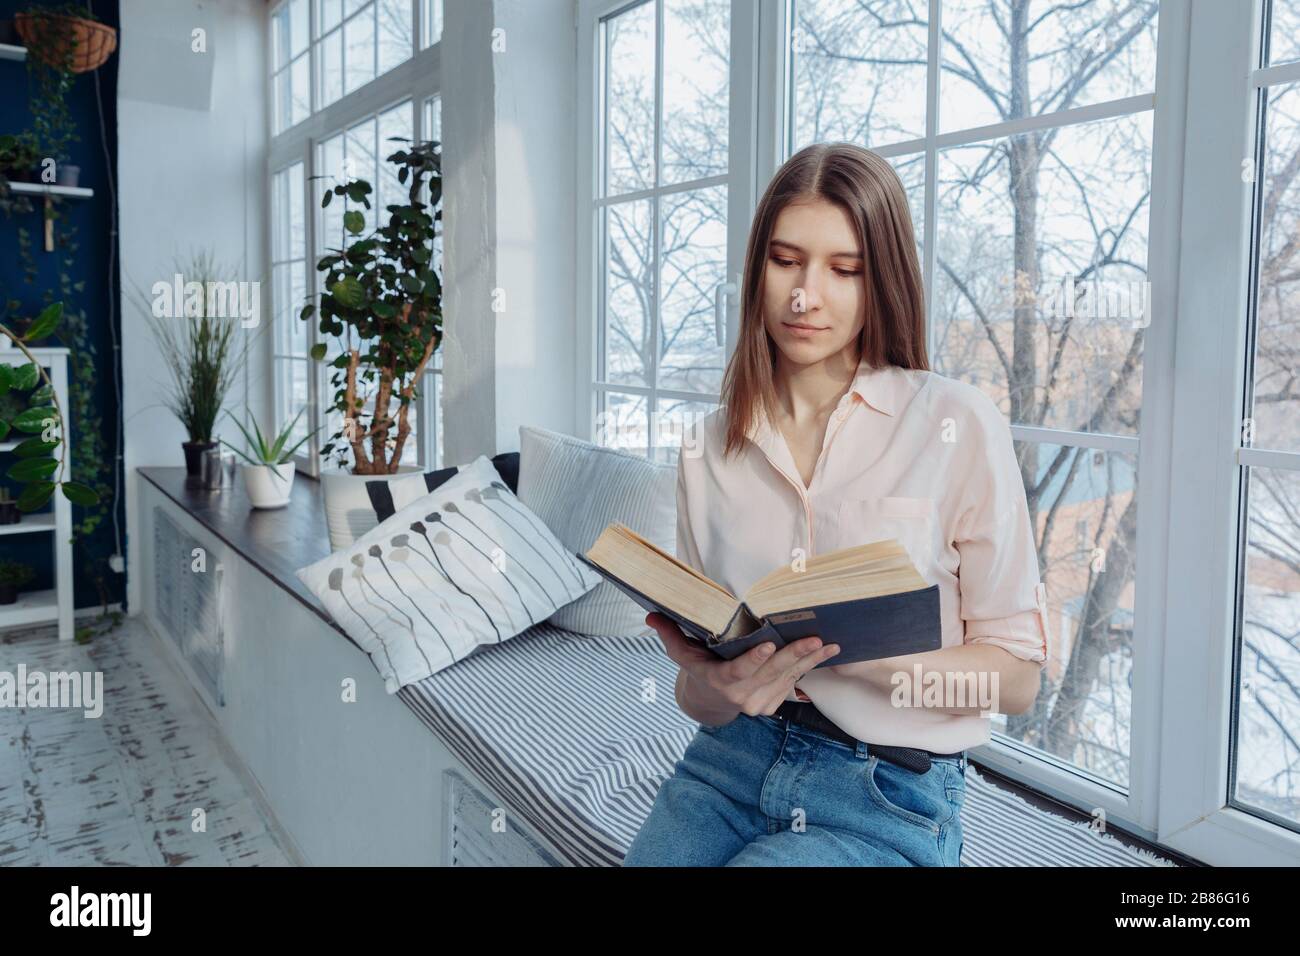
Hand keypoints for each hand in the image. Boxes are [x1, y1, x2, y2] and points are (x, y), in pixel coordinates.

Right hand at [644, 612, 839, 721]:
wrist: (709, 703)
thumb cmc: (698, 668)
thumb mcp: (681, 654)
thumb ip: (670, 635)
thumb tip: (651, 616)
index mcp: (720, 682)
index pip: (738, 672)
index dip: (754, 660)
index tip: (769, 644)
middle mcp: (742, 697)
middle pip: (771, 674)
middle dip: (795, 655)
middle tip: (815, 638)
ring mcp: (759, 703)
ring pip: (788, 678)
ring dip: (811, 661)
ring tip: (830, 643)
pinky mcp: (773, 704)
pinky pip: (794, 683)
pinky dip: (809, 667)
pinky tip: (826, 651)